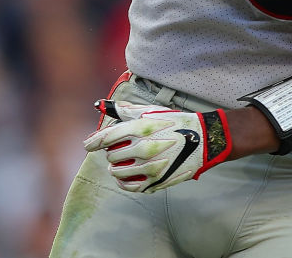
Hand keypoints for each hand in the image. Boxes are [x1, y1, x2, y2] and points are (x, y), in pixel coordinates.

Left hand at [83, 100, 231, 192]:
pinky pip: (130, 186)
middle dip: (112, 152)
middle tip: (120, 148)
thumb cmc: (175, 122)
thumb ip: (124, 110)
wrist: (203, 140)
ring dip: (116, 167)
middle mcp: (144, 148)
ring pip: (117, 172)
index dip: (93, 142)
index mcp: (141, 128)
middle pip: (111, 155)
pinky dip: (124, 182)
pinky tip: (126, 175)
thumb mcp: (151, 111)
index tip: (88, 145)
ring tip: (122, 162)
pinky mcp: (156, 181)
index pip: (107, 137)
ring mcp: (150, 167)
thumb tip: (100, 104)